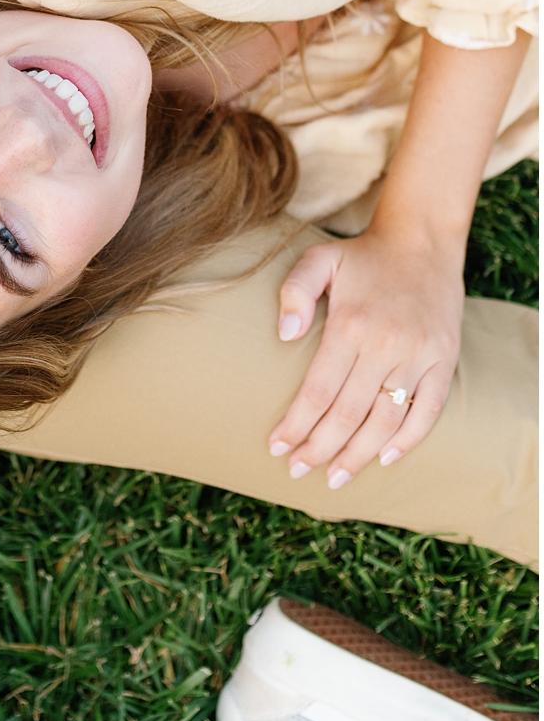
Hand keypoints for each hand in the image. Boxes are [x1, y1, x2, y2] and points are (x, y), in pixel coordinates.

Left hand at [267, 224, 462, 486]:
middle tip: (298, 471)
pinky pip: (429, 410)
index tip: (276, 447)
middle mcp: (387, 346)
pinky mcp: (445, 360)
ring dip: (359, 454)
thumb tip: (284, 336)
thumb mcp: (317, 259)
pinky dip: (408, 439)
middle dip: (320, 448)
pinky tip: (384, 458)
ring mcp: (420, 356)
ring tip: (334, 477)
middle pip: (349, 413)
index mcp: (351, 326)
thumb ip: (294, 292)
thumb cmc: (360, 256)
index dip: (296, 424)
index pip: (319, 391)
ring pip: (387, 420)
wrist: (423, 243)